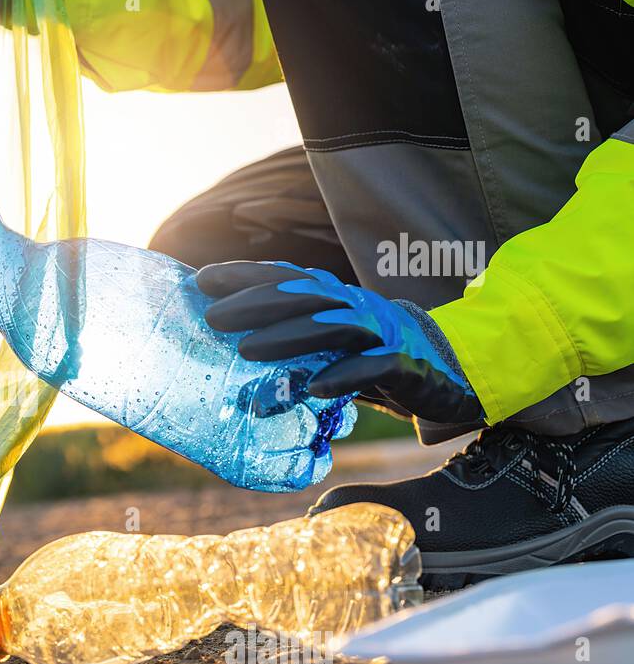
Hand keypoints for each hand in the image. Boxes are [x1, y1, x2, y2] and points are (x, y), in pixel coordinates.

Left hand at [199, 261, 483, 423]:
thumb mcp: (337, 349)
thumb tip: (238, 368)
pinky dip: (345, 375)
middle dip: (256, 303)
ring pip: (335, 326)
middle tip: (212, 317)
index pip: (288, 280)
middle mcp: (360, 309)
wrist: (463, 370)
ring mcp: (386, 335)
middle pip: (305, 297)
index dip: (247, 276)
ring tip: (246, 349)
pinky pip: (376, 367)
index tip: (201, 279)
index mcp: (340, 301)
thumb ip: (298, 350)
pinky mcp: (410, 367)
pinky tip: (314, 387)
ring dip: (288, 336)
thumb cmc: (385, 358)